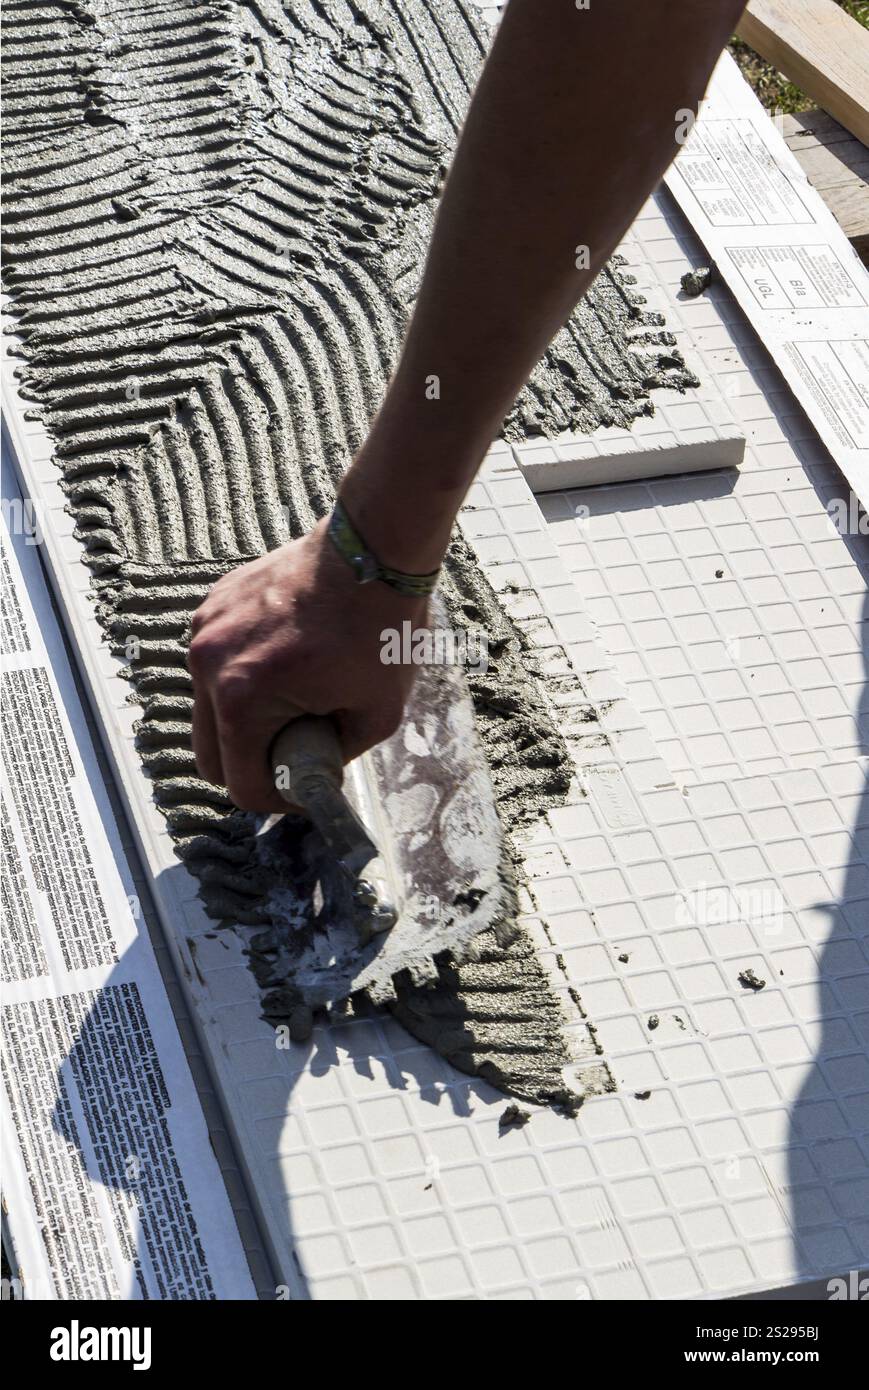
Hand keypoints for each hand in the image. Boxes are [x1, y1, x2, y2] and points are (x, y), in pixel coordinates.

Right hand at [189, 518, 427, 813]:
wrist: (372, 551)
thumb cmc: (380, 630)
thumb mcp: (375, 716)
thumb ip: (334, 758)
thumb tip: (313, 780)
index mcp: (241, 700)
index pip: (240, 786)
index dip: (276, 802)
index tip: (303, 790)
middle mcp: (208, 665)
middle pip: (210, 755)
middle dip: (253, 766)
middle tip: (296, 753)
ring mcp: (204, 631)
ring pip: (208, 708)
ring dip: (244, 720)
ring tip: (295, 701)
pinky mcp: (212, 605)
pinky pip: (216, 663)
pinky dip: (242, 676)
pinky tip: (287, 660)